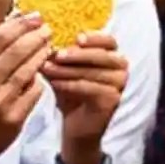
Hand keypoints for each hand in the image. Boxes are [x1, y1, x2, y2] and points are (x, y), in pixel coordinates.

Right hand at [0, 12, 51, 163]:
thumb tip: (17, 19)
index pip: (0, 37)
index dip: (22, 24)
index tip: (36, 17)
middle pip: (17, 50)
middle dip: (36, 36)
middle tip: (47, 29)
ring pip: (29, 70)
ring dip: (42, 55)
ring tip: (48, 46)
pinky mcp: (13, 118)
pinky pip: (35, 91)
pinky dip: (39, 80)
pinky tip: (42, 74)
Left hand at [41, 32, 127, 163]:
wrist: (76, 126)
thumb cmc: (71, 93)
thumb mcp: (63, 70)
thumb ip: (58, 56)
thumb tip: (43, 41)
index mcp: (112, 55)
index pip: (109, 40)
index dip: (94, 38)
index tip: (77, 37)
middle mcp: (121, 68)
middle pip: (102, 55)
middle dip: (77, 54)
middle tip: (56, 54)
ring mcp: (120, 85)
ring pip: (93, 72)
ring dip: (69, 70)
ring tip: (48, 68)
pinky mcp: (113, 100)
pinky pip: (91, 89)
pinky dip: (71, 85)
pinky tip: (56, 84)